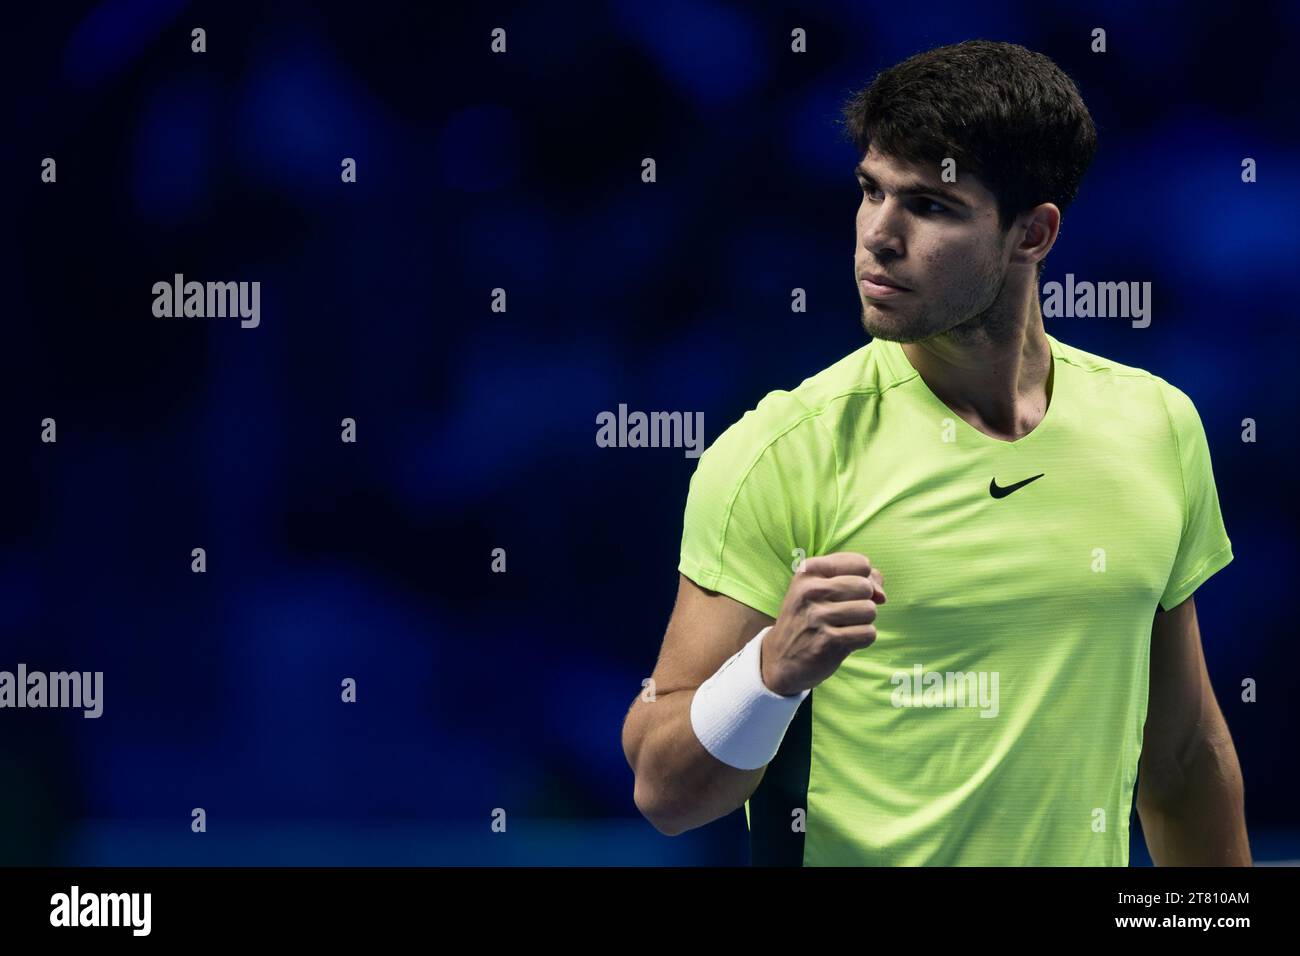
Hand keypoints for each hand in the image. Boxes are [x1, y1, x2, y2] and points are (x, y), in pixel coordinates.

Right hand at [760, 552, 885, 695]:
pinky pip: (868, 633)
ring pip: (870, 610)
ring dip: (863, 622)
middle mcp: (811, 590)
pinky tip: (844, 641)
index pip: (861, 564)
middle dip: (863, 602)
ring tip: (842, 627)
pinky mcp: (828, 640)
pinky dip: (862, 639)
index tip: (848, 592)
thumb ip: (858, 579)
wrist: (780, 658)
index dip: (863, 579)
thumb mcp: (821, 589)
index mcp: (809, 570)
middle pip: (867, 587)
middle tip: (843, 613)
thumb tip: (882, 595)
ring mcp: (818, 616)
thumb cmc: (808, 618)